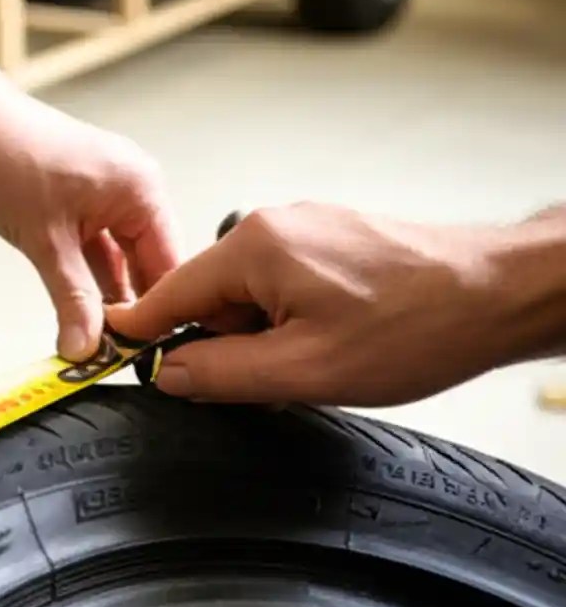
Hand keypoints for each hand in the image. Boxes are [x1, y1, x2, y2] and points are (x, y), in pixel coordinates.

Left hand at [0, 90, 178, 360]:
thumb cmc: (8, 159)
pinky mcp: (86, 200)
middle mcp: (134, 188)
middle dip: (132, 307)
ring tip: (100, 341)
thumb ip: (72, 298)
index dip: (159, 310)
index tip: (146, 351)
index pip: (169, 264)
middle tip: (119, 355)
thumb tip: (86, 346)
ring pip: (121, 259)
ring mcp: (110, 194)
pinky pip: (100, 248)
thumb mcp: (46, 243)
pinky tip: (82, 310)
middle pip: (149, 264)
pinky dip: (90, 277)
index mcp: (141, 190)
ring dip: (107, 295)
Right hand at [104, 201, 544, 405]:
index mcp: (254, 248)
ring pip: (246, 296)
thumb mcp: (302, 370)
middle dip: (221, 345)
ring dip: (262, 337)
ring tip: (318, 358)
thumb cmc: (419, 325)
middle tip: (267, 381)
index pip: (166, 294)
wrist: (499, 295)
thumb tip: (167, 373)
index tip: (108, 355)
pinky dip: (289, 320)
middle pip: (206, 298)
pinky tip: (332, 341)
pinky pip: (280, 285)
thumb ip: (219, 373)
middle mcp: (273, 225)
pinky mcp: (329, 239)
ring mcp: (304, 228)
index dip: (137, 334)